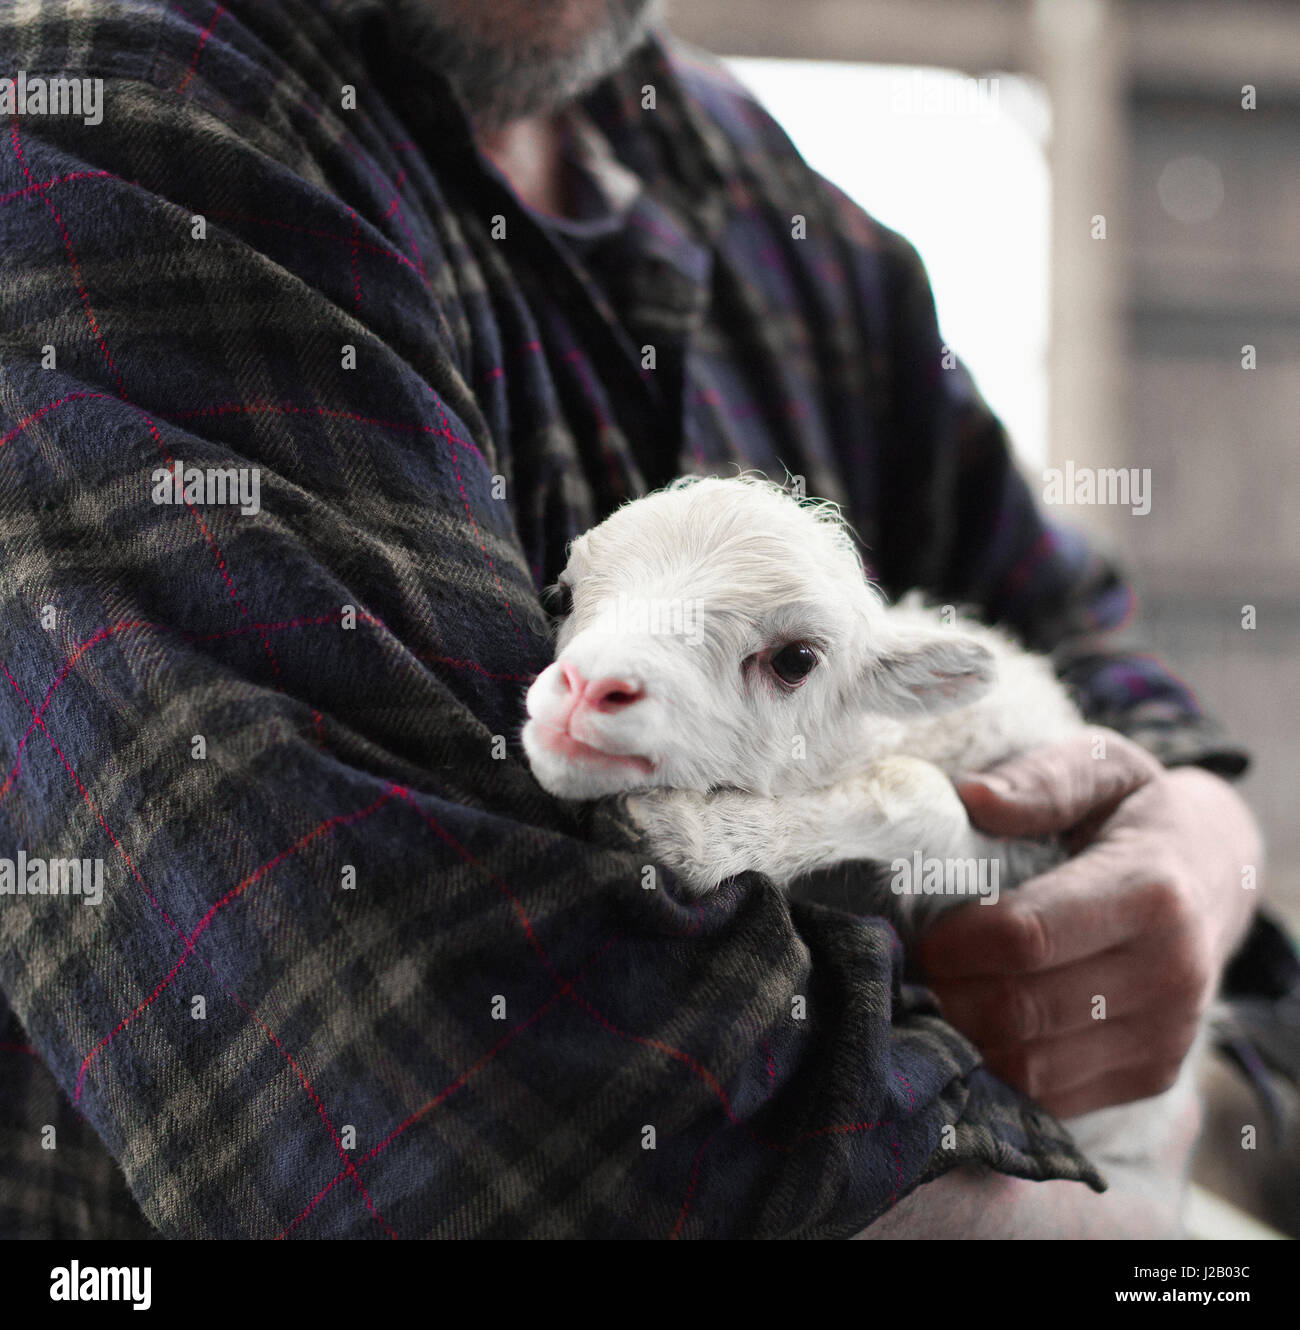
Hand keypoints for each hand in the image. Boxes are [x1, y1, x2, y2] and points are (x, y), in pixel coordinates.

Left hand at [915, 728, 1260, 1117]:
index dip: (955, 941)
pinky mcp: (1152, 1075)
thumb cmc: (1135, 812)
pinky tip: (972, 1026)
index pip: (1027, 937)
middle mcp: (1171, 975)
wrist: (1215, 874)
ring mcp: (1166, 1035)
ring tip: (935, 994)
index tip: (919, 931)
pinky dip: (995, 1068)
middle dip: (948, 992)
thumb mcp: (1101, 767)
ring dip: (963, 1036)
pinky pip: (1050, 1096)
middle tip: (912, 968)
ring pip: (1029, 1066)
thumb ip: (1041, 780)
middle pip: (1021, 1010)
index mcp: (1152, 893)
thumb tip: (972, 796)